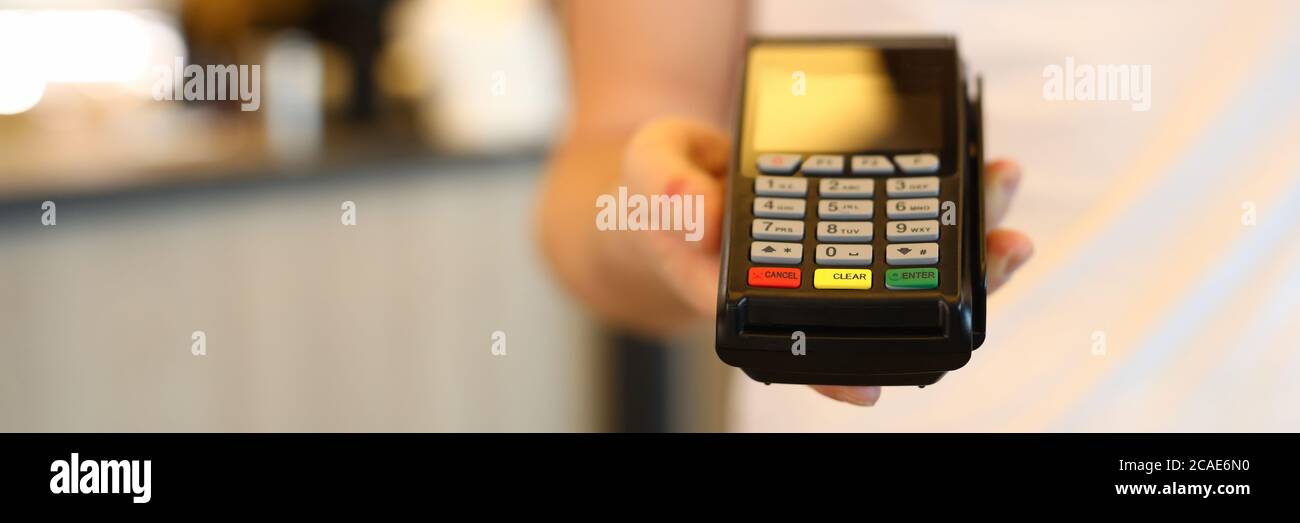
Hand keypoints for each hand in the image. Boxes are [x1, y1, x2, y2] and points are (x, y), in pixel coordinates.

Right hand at [621, 117, 1033, 405]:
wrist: (681, 173)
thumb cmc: (664, 184)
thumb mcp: (649, 169)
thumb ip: (667, 188)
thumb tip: (701, 214)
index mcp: (738, 289)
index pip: (787, 345)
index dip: (829, 374)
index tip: (870, 393)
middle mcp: (797, 287)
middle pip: (878, 310)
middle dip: (946, 286)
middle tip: (1004, 253)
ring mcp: (831, 260)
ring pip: (907, 270)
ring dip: (964, 246)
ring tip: (1007, 208)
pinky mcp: (854, 228)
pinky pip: (908, 226)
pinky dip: (949, 208)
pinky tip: (986, 184)